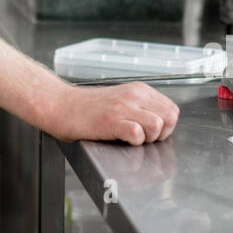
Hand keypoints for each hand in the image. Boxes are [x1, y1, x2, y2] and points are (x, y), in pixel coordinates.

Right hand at [45, 82, 179, 144]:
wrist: (61, 106)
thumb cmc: (87, 108)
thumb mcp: (120, 100)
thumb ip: (140, 107)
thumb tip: (161, 125)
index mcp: (139, 90)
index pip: (172, 109)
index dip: (166, 125)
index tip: (150, 132)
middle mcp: (134, 95)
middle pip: (170, 117)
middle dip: (162, 133)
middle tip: (143, 137)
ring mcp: (123, 107)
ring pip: (157, 125)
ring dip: (148, 138)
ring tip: (132, 138)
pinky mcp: (111, 121)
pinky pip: (137, 134)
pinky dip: (134, 142)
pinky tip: (121, 139)